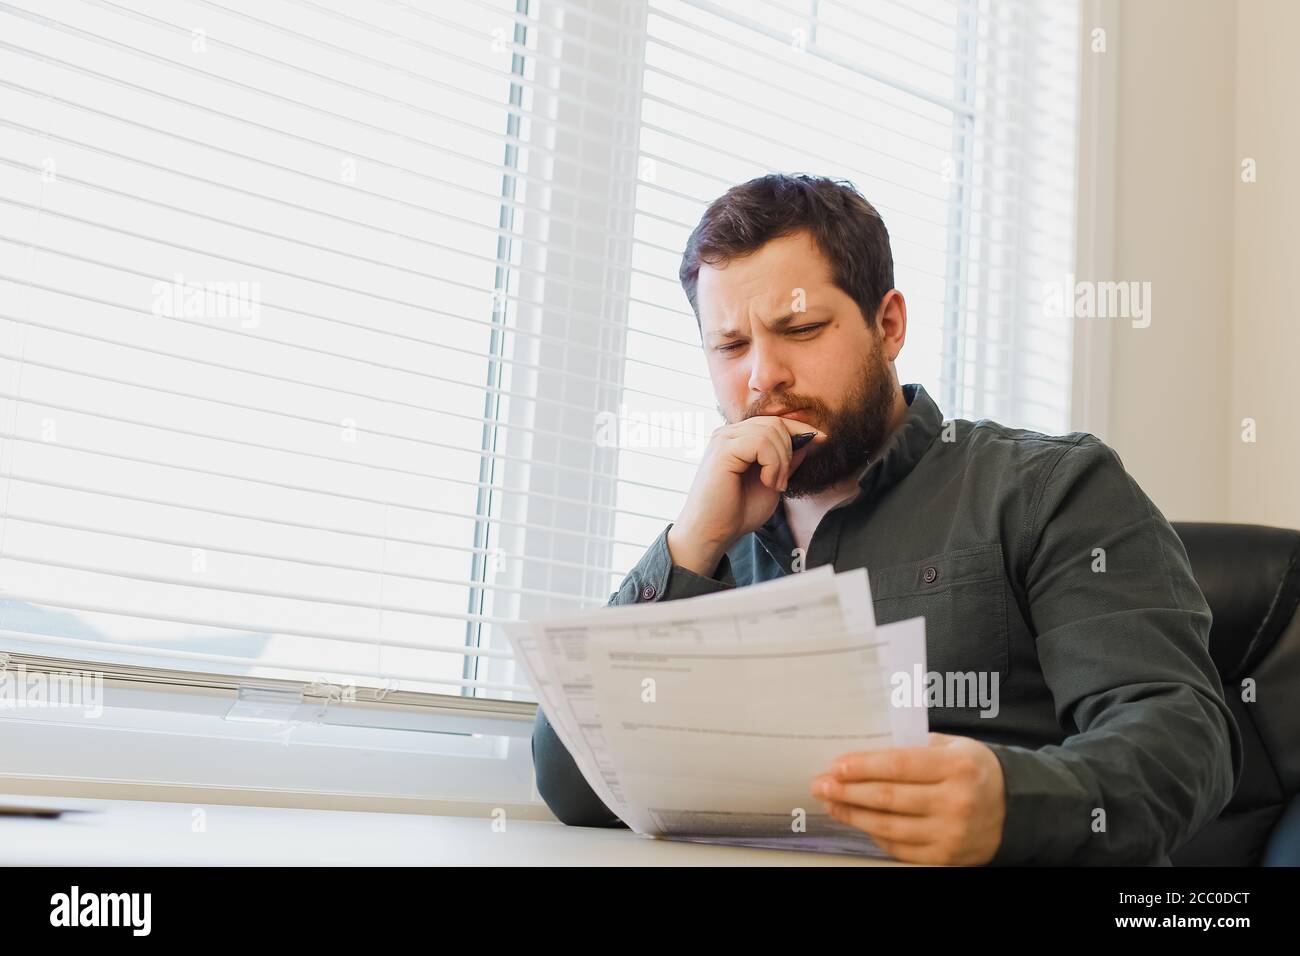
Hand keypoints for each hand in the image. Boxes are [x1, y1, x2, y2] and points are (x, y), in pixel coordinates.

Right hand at [667, 416, 825, 575]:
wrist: (713, 533)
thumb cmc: (737, 513)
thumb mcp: (772, 483)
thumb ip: (786, 462)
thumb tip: (808, 440)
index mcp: (738, 440)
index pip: (773, 422)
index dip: (799, 428)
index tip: (823, 438)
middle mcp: (728, 434)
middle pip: (775, 423)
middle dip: (789, 451)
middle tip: (782, 482)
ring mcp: (724, 439)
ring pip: (771, 431)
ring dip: (781, 461)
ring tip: (774, 485)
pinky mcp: (723, 449)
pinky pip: (761, 443)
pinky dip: (772, 464)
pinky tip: (766, 482)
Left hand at [810, 732, 1005, 864]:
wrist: (1015, 809)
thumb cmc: (974, 770)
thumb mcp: (953, 746)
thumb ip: (913, 747)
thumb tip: (865, 753)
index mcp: (956, 767)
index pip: (899, 766)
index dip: (863, 766)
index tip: (836, 765)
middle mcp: (955, 802)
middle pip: (888, 798)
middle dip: (847, 791)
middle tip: (821, 784)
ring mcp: (950, 834)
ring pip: (888, 827)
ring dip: (853, 815)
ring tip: (831, 803)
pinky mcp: (945, 857)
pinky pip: (899, 848)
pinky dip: (875, 835)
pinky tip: (859, 821)